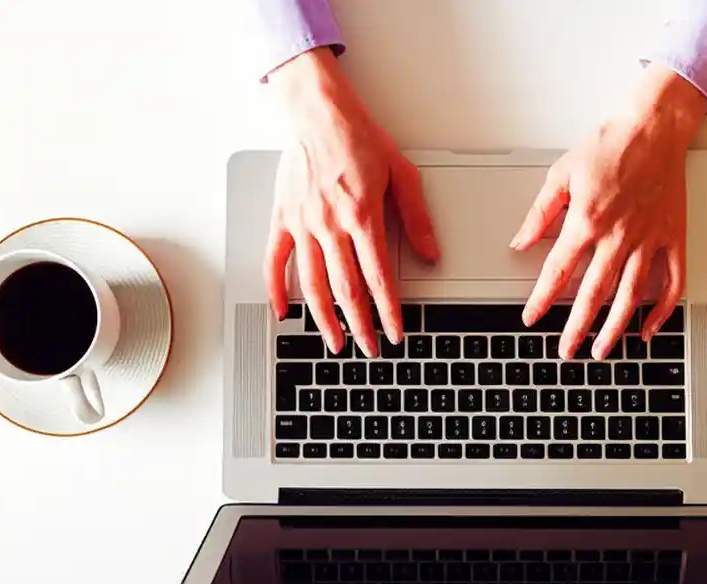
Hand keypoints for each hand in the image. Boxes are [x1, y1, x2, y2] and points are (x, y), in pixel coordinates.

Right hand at [263, 49, 437, 356]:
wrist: (318, 113)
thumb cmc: (358, 138)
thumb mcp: (402, 174)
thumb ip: (416, 218)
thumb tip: (431, 254)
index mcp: (362, 217)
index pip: (378, 278)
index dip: (388, 311)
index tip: (394, 332)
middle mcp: (330, 226)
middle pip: (345, 290)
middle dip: (359, 325)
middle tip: (368, 348)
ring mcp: (302, 225)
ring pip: (312, 284)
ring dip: (324, 319)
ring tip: (335, 341)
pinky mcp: (282, 219)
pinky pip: (274, 262)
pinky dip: (277, 290)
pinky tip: (284, 312)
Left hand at [511, 65, 706, 359]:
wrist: (654, 126)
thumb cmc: (610, 143)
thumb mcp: (561, 174)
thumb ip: (540, 214)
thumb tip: (521, 242)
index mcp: (586, 221)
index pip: (558, 272)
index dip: (542, 299)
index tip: (531, 318)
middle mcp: (618, 236)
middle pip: (593, 294)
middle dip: (577, 328)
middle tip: (567, 350)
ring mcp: (649, 240)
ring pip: (631, 296)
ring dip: (615, 328)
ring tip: (603, 350)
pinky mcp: (673, 238)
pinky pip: (672, 282)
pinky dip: (662, 310)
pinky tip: (650, 328)